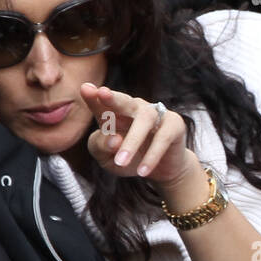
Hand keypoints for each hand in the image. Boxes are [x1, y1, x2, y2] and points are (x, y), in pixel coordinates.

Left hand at [81, 83, 195, 187]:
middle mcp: (134, 109)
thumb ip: (101, 148)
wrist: (161, 172)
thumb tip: (114, 140)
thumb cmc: (130, 160)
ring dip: (131, 141)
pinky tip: (142, 171)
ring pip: (144, 119)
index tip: (85, 89)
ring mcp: (155, 114)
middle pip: (123, 100)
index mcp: (113, 114)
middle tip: (102, 93)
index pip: (101, 104)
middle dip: (113, 97)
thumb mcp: (107, 159)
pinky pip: (162, 137)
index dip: (93, 97)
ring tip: (121, 163)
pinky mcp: (174, 124)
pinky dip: (152, 155)